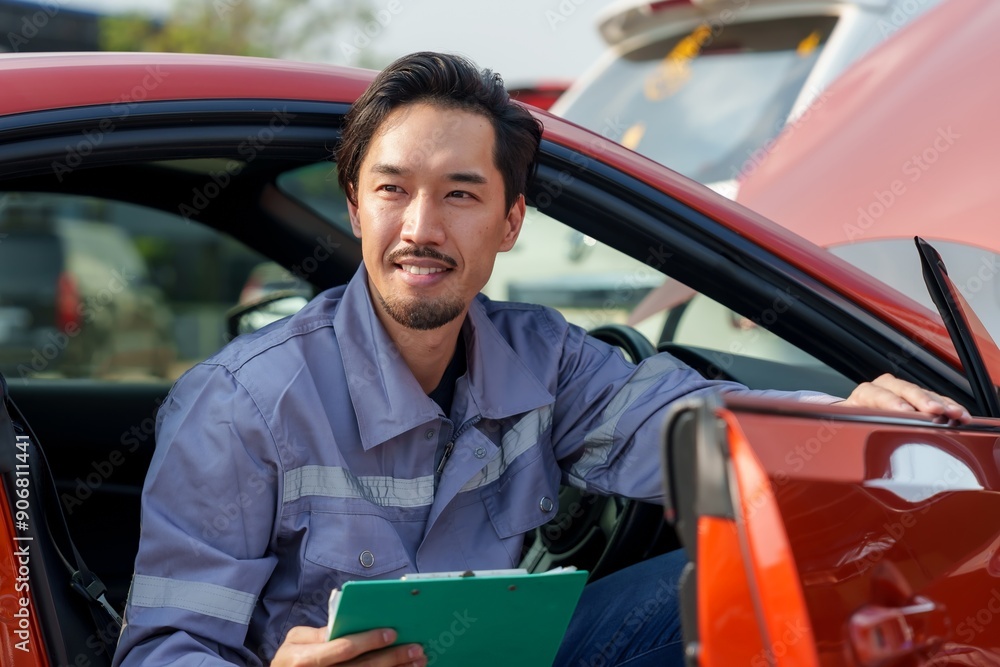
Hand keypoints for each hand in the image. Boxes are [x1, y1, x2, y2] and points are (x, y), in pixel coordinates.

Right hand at [272, 626, 425, 666]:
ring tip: (418, 662)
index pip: (343, 649)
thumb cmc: (289, 659)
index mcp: (305, 659)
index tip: (392, 633)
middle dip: (392, 658)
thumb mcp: (294, 642)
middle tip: (416, 649)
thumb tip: (347, 625)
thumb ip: (318, 634)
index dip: (368, 641)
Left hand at [840, 373, 970, 421]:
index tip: (904, 411)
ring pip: (923, 393)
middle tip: (934, 410)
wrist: (858, 417)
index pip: (875, 393)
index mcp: (863, 394)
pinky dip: (949, 407)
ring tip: (955, 414)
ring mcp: (903, 391)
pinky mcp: (918, 398)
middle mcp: (883, 387)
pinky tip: (960, 415)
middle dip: (921, 400)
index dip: (890, 401)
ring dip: (941, 404)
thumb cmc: (853, 424)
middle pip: (903, 389)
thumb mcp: (849, 427)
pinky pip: (936, 399)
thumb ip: (850, 430)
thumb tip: (850, 440)